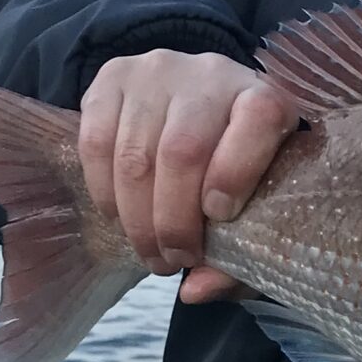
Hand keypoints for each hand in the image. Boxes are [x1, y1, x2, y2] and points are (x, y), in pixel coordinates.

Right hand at [77, 50, 297, 300]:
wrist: (199, 103)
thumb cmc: (237, 166)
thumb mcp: (256, 203)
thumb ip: (241, 255)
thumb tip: (196, 291)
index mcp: (266, 97)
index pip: (258, 120)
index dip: (235, 174)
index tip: (219, 218)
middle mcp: (213, 73)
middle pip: (182, 151)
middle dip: (172, 221)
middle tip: (173, 261)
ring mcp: (157, 70)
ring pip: (134, 155)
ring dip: (136, 219)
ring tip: (148, 251)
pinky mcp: (111, 77)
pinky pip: (95, 143)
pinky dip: (104, 192)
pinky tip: (119, 216)